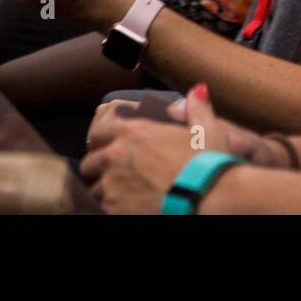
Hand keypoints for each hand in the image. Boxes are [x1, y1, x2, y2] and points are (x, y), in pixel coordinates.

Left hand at [81, 84, 276, 213]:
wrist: (209, 196)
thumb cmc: (208, 162)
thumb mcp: (207, 129)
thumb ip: (196, 108)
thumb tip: (197, 91)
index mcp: (133, 131)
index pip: (98, 128)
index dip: (102, 134)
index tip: (107, 140)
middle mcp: (116, 155)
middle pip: (91, 161)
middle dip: (100, 164)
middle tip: (115, 169)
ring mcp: (113, 184)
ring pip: (94, 187)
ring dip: (104, 187)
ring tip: (121, 190)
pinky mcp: (114, 209)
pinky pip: (101, 207)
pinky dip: (110, 205)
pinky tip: (125, 204)